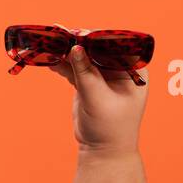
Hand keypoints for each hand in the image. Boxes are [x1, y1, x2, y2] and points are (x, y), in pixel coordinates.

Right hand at [49, 30, 147, 153]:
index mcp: (133, 71)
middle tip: (60, 32)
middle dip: (79, 41)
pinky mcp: (88, 83)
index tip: (80, 33)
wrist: (102, 150)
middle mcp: (120, 70)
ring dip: (67, 51)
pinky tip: (49, 59)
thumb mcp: (97, 98)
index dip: (98, 38)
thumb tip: (75, 48)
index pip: (117, 46)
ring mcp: (103, 76)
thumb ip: (86, 73)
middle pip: (97, 49)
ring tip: (50, 41)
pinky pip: (74, 69)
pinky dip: (62, 64)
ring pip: (84, 57)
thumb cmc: (109, 128)